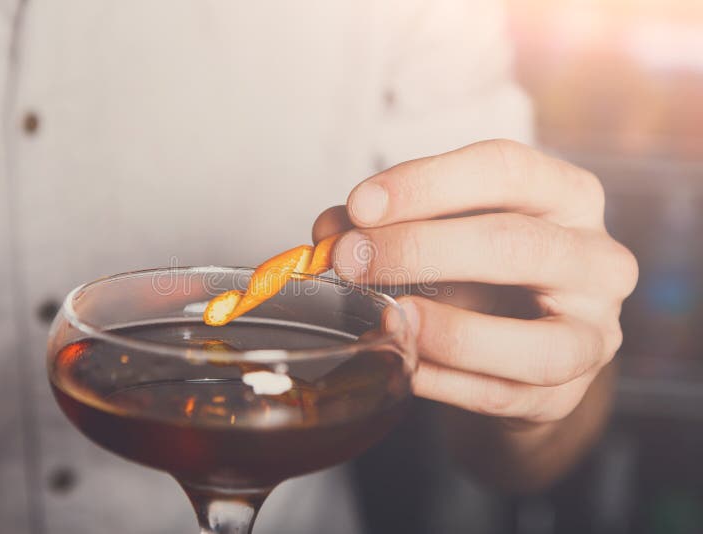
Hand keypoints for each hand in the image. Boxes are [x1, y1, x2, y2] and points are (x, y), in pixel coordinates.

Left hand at [313, 139, 636, 424]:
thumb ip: (384, 227)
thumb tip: (329, 233)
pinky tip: (402, 365)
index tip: (360, 205)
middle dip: (419, 249)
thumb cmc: (483, 274)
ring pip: (535, 340)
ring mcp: (595, 335)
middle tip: (350, 261)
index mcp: (567, 197)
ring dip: (449, 330)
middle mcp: (598, 261)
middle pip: (514, 244)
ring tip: (388, 318)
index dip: (426, 183)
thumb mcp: (441, 233)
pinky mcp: (567, 396)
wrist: (522, 346)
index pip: (505, 170)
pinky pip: (506, 395)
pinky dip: (446, 383)